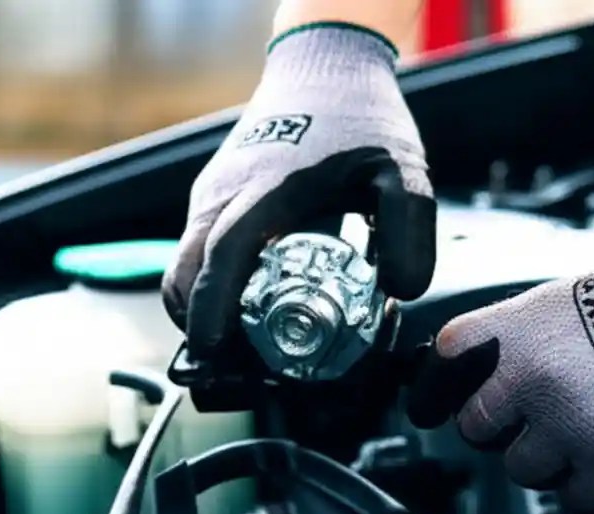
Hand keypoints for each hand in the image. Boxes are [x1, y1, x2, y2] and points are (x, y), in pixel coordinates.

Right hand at [162, 24, 435, 358]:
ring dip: (207, 310)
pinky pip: (199, 252)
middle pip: (184, 277)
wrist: (323, 67)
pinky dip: (214, 285)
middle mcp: (224, 196)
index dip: (213, 310)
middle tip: (238, 367)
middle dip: (201, 329)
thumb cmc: (359, 118)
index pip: (222, 256)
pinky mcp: (212, 198)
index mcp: (266, 192)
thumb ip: (409, 228)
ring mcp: (211, 196)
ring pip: (186, 268)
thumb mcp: (402, 169)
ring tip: (251, 343)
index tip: (214, 349)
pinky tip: (255, 301)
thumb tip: (401, 291)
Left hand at [407, 231, 593, 510]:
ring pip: (521, 468)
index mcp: (526, 327)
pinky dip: (589, 485)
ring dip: (545, 459)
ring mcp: (572, 428)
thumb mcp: (588, 292)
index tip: (446, 395)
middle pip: (476, 424)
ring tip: (583, 436)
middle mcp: (537, 378)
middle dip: (500, 425)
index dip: (444, 378)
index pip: (448, 355)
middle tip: (531, 420)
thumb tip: (504, 356)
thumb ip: (536, 327)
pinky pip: (574, 497)